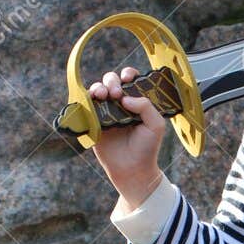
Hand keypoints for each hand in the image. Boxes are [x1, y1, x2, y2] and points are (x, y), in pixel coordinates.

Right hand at [86, 65, 166, 202]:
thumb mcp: (156, 125)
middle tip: (116, 94)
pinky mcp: (94, 122)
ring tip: (102, 95)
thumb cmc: (147, 148)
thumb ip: (146, 107)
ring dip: (99, 87)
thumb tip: (125, 97)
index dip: (127, 74)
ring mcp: (106, 112)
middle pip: (112, 81)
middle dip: (112, 81)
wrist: (132, 169)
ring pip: (98, 90)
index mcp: (136, 102)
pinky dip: (87, 98)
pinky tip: (92, 100)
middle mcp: (120, 104)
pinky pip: (87, 105)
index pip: (131, 80)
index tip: (127, 78)